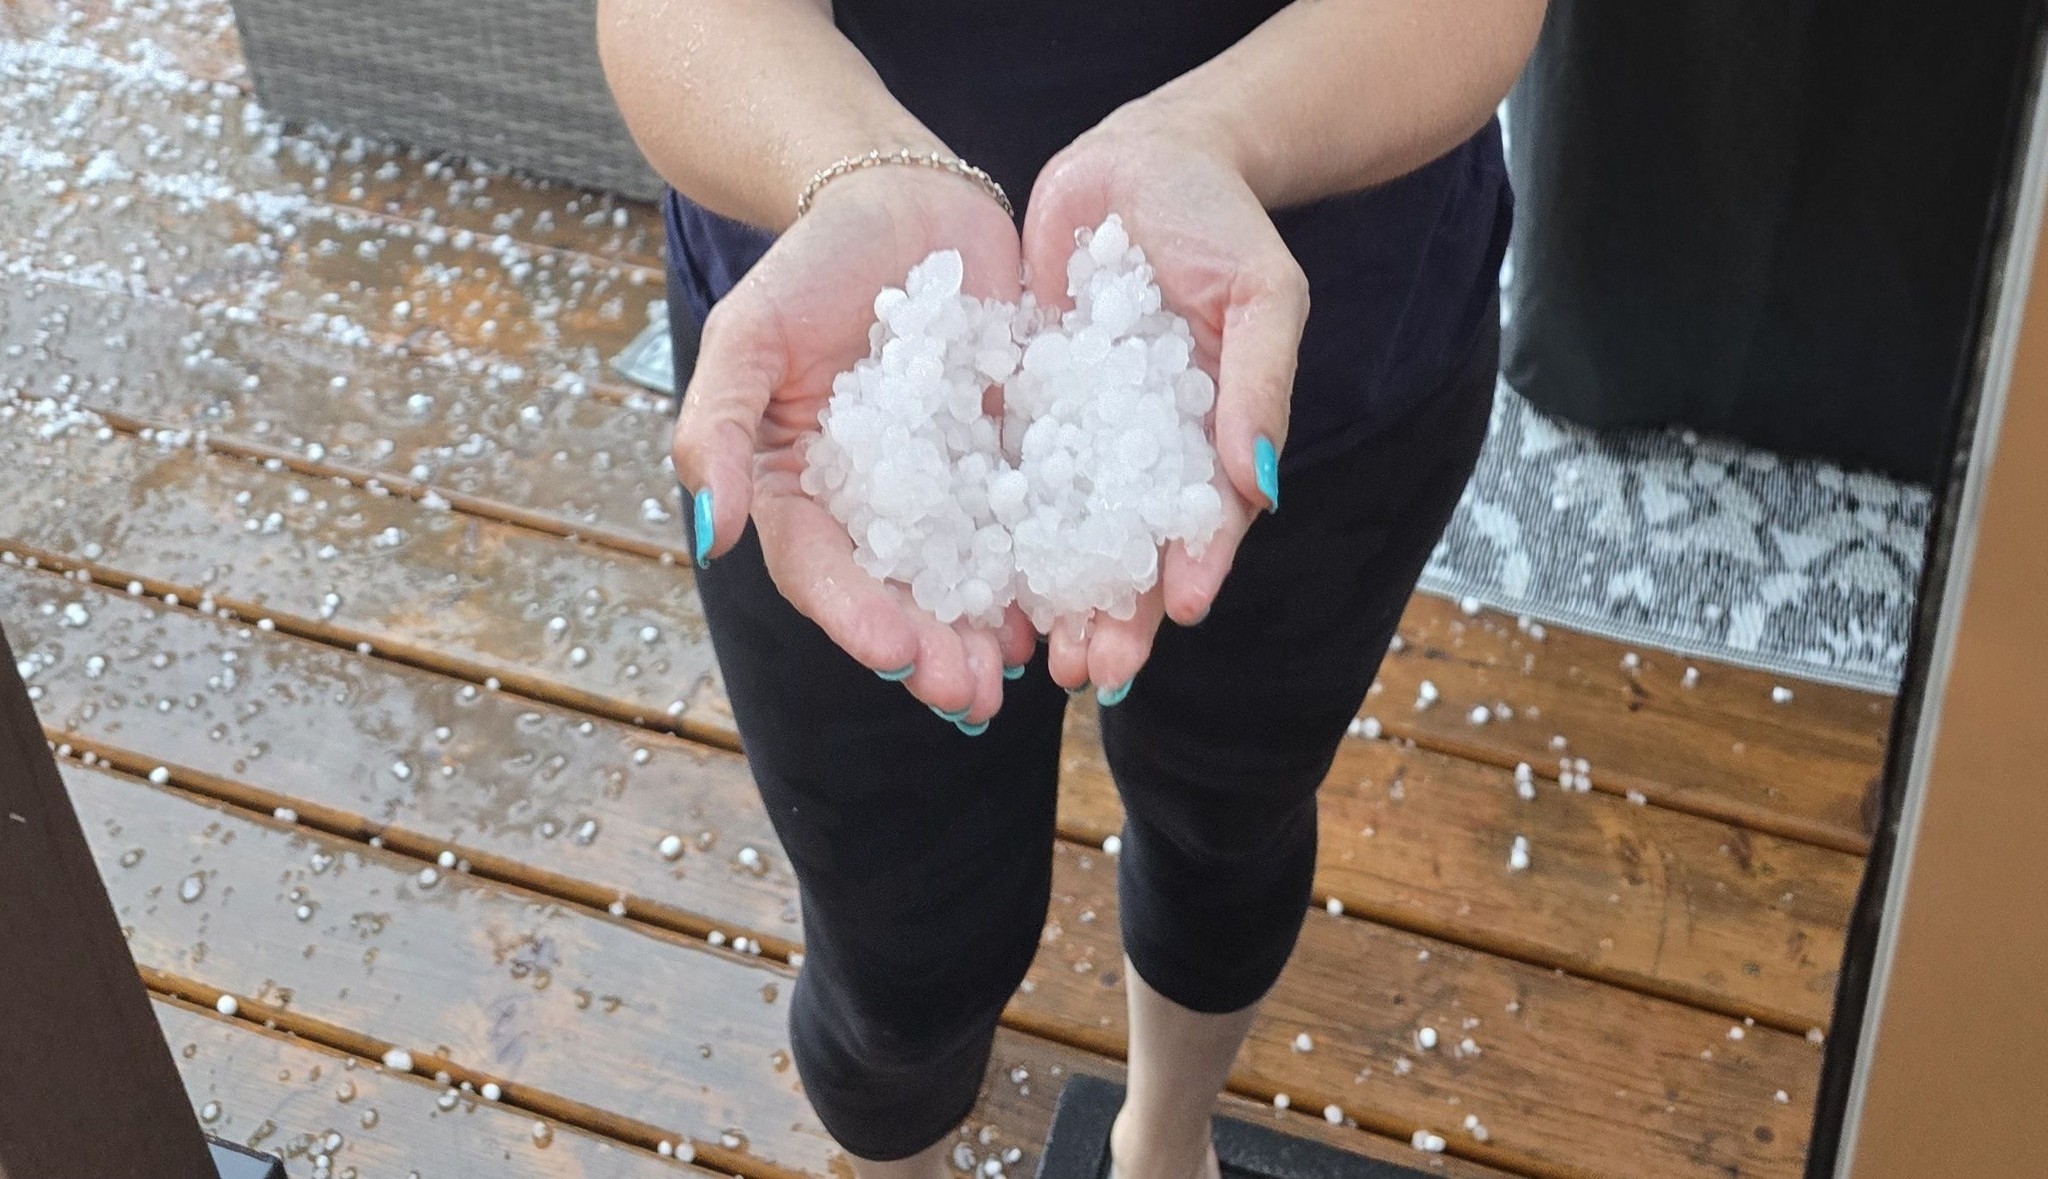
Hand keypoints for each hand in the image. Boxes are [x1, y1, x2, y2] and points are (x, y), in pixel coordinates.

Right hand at [674, 166, 1036, 724]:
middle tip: (971, 696)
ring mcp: (944, 489)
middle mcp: (873, 506)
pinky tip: (1066, 606)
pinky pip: (1027, 524)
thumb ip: (719, 427)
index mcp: (801, 490)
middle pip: (899, 592)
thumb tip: (710, 533)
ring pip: (965, 577)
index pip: (821, 569)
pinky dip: (1044, 570)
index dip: (856, 615)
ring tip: (1019, 673)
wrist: (909, 204)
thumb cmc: (814, 262)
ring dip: (988, 631)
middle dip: (933, 650)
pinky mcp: (1008, 460)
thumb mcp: (750, 332)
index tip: (896, 651)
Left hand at [1021, 101, 1309, 696]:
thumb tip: (1259, 485)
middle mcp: (1142, 452)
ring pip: (1064, 533)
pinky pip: (1008, 478)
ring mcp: (1083, 435)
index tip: (1177, 613)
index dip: (1193, 567)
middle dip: (1115, 614)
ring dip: (1053, 598)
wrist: (1142, 160)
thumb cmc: (1220, 220)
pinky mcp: (1027, 409)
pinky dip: (995, 533)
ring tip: (1035, 659)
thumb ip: (1259, 385)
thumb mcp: (1263, 292)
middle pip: (1130, 549)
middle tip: (1091, 673)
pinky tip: (971, 581)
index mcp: (1208, 437)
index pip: (1204, 520)